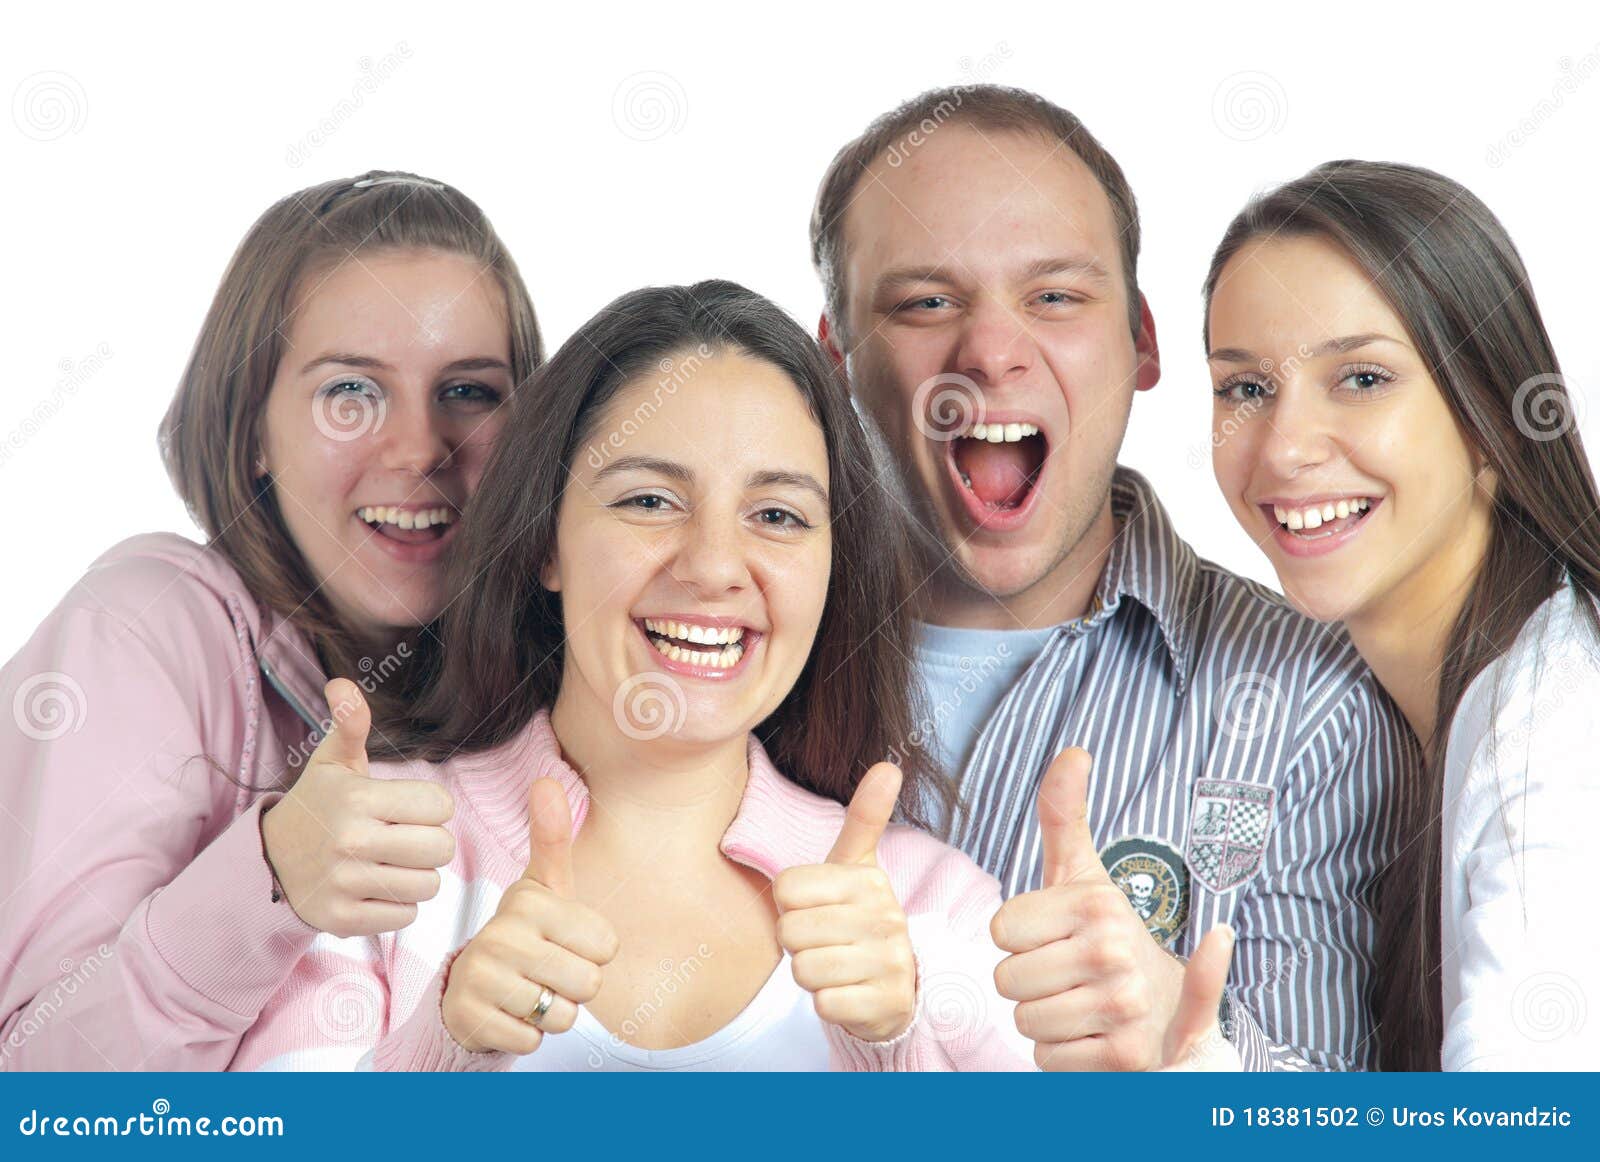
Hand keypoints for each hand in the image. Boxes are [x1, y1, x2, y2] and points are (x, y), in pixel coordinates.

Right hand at [261, 679, 455, 936]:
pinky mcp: (343, 920)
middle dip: (430, 843)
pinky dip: (398, 906)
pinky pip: (406, 916)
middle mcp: (350, 841)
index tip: (407, 808)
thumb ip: (350, 724)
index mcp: (357, 799)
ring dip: (417, 875)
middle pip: (441, 849)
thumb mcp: (332, 762)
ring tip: (391, 863)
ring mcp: (345, 884)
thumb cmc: (318, 806)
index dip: (431, 807)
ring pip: (429, 885)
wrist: (268, 862)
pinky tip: (375, 889)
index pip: (441, 806)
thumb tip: (342, 684)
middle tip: (403, 838)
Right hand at [440, 777, 618, 1054]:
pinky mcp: (472, 1018)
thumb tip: (544, 780)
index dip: (594, 952)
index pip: (607, 945)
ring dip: (553, 1014)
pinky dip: (528, 1035)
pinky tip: (509, 1014)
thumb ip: (550, 838)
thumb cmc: (524, 935)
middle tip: (548, 973)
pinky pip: (533, 1040)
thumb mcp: (543, 888)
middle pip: (589, 982)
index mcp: (529, 902)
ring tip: (529, 992)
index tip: (564, 943)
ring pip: (563, 1015)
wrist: (468, 988)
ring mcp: (483, 978)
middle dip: (576, 987)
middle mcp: (501, 935)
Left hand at [774, 763, 915, 1041]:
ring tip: (835, 966)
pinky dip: (828, 1003)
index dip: (790, 905)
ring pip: (804, 969)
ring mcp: (891, 963)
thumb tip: (889, 765)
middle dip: (797, 942)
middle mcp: (886, 918)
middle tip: (824, 942)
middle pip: (790, 931)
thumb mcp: (857, 868)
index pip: (785, 888)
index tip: (816, 910)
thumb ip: (865, 818)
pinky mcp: (888, 1006)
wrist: (897, 986)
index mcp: (869, 880)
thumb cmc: (860, 920)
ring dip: (810, 974)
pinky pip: (825, 1004)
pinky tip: (848, 993)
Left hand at [991, 747, 1235, 1069]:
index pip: (1000, 929)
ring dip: (1042, 1019)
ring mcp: (1123, 1006)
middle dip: (1028, 981)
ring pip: (1023, 1020)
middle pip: (1007, 979)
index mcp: (1095, 903)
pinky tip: (1092, 1037)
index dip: (1019, 937)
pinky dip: (1061, 1055)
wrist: (1171, 1009)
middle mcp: (1113, 951)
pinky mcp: (1126, 1059)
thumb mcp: (1084, 874)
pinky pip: (1045, 1059)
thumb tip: (1075, 751)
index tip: (1055, 935)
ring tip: (1080, 1003)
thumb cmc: (1106, 936)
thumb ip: (1064, 814)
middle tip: (1068, 974)